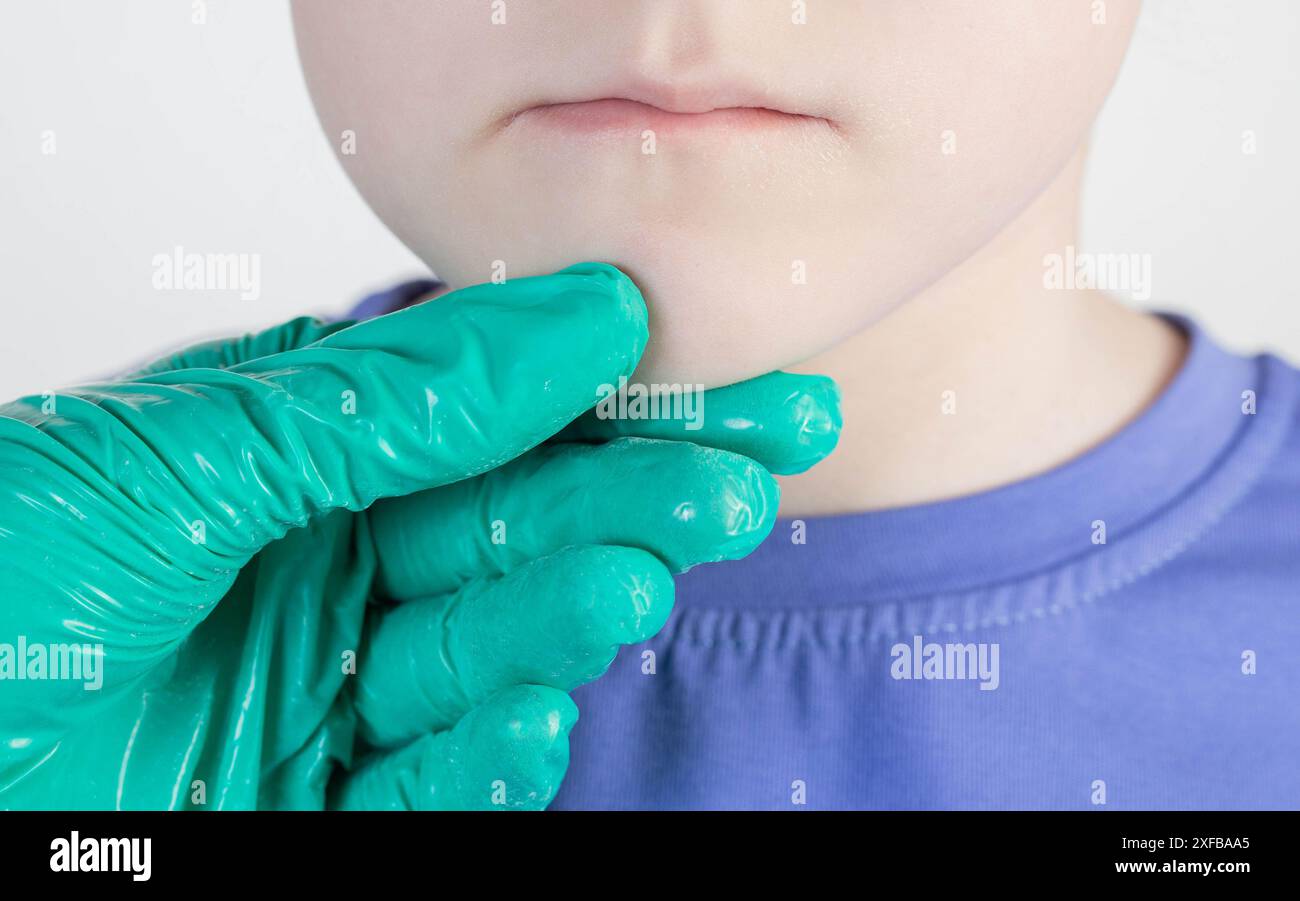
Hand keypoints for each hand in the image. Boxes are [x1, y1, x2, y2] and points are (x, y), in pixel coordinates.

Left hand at [0, 263, 838, 809]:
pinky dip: (486, 764)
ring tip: (629, 588)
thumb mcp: (177, 461)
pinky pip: (424, 793)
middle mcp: (313, 568)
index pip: (485, 417)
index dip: (614, 399)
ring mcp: (313, 694)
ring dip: (564, 622)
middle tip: (734, 487)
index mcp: (283, 461)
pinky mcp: (303, 811)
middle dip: (626, 506)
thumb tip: (577, 316)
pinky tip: (526, 720)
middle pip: (507, 531)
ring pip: (481, 656)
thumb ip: (387, 401)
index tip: (730, 383)